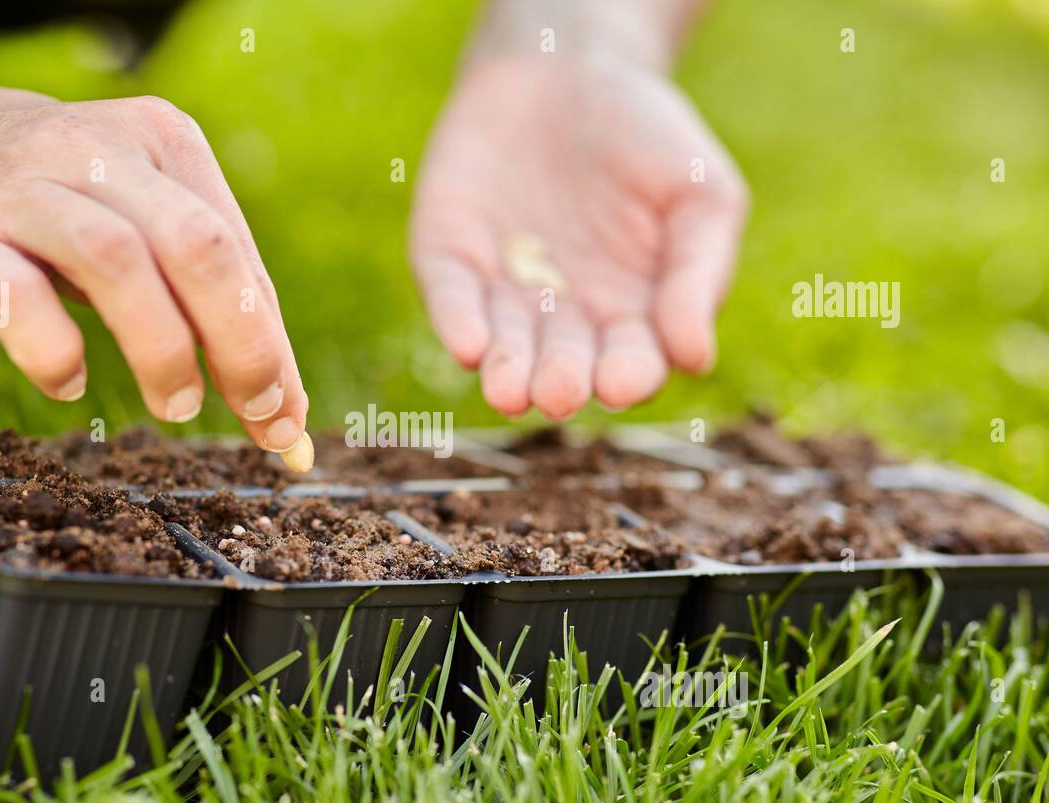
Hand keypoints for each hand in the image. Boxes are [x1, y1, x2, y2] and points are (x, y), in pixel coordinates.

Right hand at [0, 86, 308, 453]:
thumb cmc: (45, 206)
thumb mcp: (132, 217)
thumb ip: (201, 295)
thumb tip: (278, 407)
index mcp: (159, 142)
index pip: (236, 251)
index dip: (272, 343)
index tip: (285, 420)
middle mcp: (93, 150)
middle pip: (196, 246)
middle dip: (243, 342)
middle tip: (255, 413)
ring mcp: (19, 189)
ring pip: (117, 262)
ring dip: (163, 348)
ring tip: (177, 405)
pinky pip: (15, 296)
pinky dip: (54, 351)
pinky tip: (68, 381)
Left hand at [410, 55, 746, 418]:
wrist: (568, 63)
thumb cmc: (648, 136)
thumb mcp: (700, 192)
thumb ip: (699, 271)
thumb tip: (696, 359)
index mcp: (630, 313)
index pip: (630, 361)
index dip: (626, 375)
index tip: (622, 381)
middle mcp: (563, 318)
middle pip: (563, 365)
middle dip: (561, 381)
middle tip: (560, 390)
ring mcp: (503, 291)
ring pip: (503, 348)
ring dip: (506, 372)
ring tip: (511, 390)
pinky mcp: (450, 258)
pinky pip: (451, 298)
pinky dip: (458, 322)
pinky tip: (468, 345)